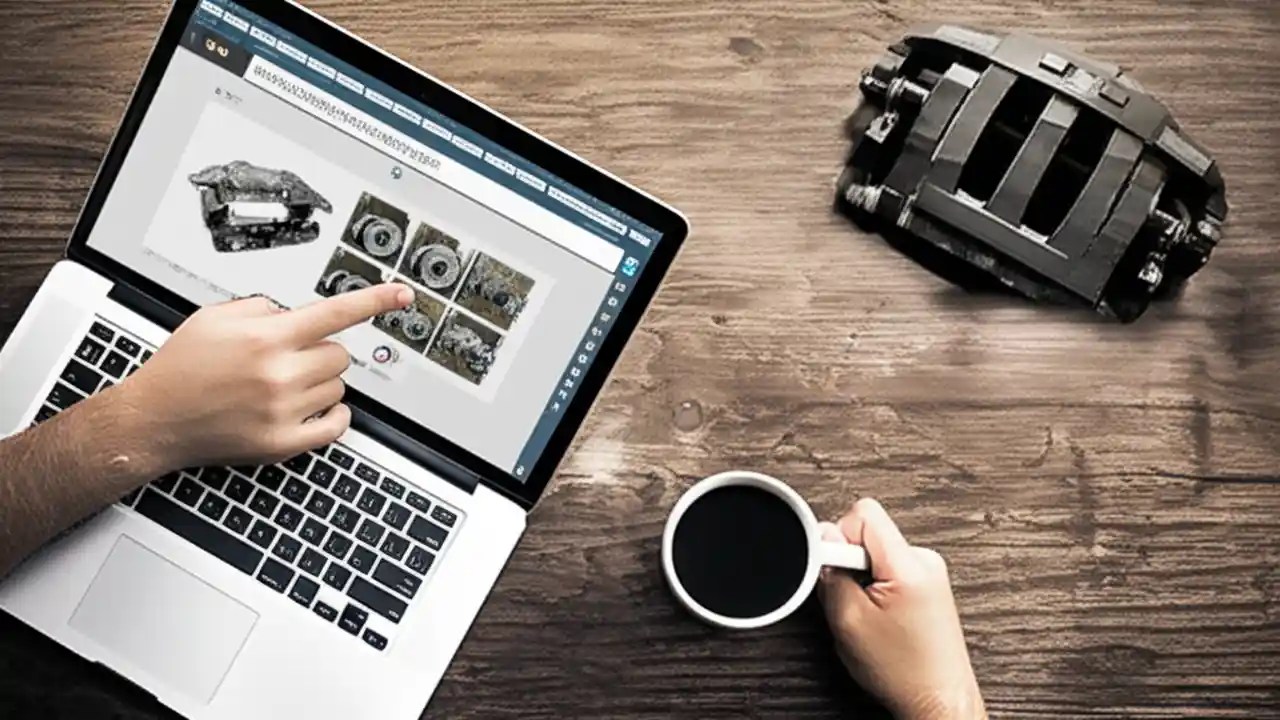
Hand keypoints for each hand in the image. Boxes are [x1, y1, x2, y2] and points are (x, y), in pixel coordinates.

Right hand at [116, 284, 412, 471]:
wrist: (154, 419)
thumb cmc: (181, 368)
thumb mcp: (214, 316)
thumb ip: (262, 307)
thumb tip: (294, 312)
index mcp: (266, 337)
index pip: (336, 313)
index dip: (375, 301)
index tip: (401, 295)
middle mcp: (279, 373)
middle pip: (340, 355)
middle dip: (321, 352)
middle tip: (291, 358)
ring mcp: (283, 411)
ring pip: (339, 387)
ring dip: (321, 383)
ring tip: (283, 385)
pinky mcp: (282, 442)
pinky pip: (337, 425)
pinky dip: (332, 416)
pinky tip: (312, 409)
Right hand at [817, 499, 985, 719]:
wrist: (938, 699)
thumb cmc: (903, 671)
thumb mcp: (848, 622)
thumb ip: (830, 574)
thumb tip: (822, 540)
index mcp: (909, 565)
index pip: (863, 513)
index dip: (837, 536)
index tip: (832, 566)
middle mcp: (925, 561)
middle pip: (869, 531)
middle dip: (849, 561)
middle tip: (850, 598)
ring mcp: (930, 571)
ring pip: (877, 550)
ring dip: (862, 576)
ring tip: (867, 611)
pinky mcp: (928, 583)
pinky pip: (890, 566)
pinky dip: (876, 585)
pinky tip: (879, 614)